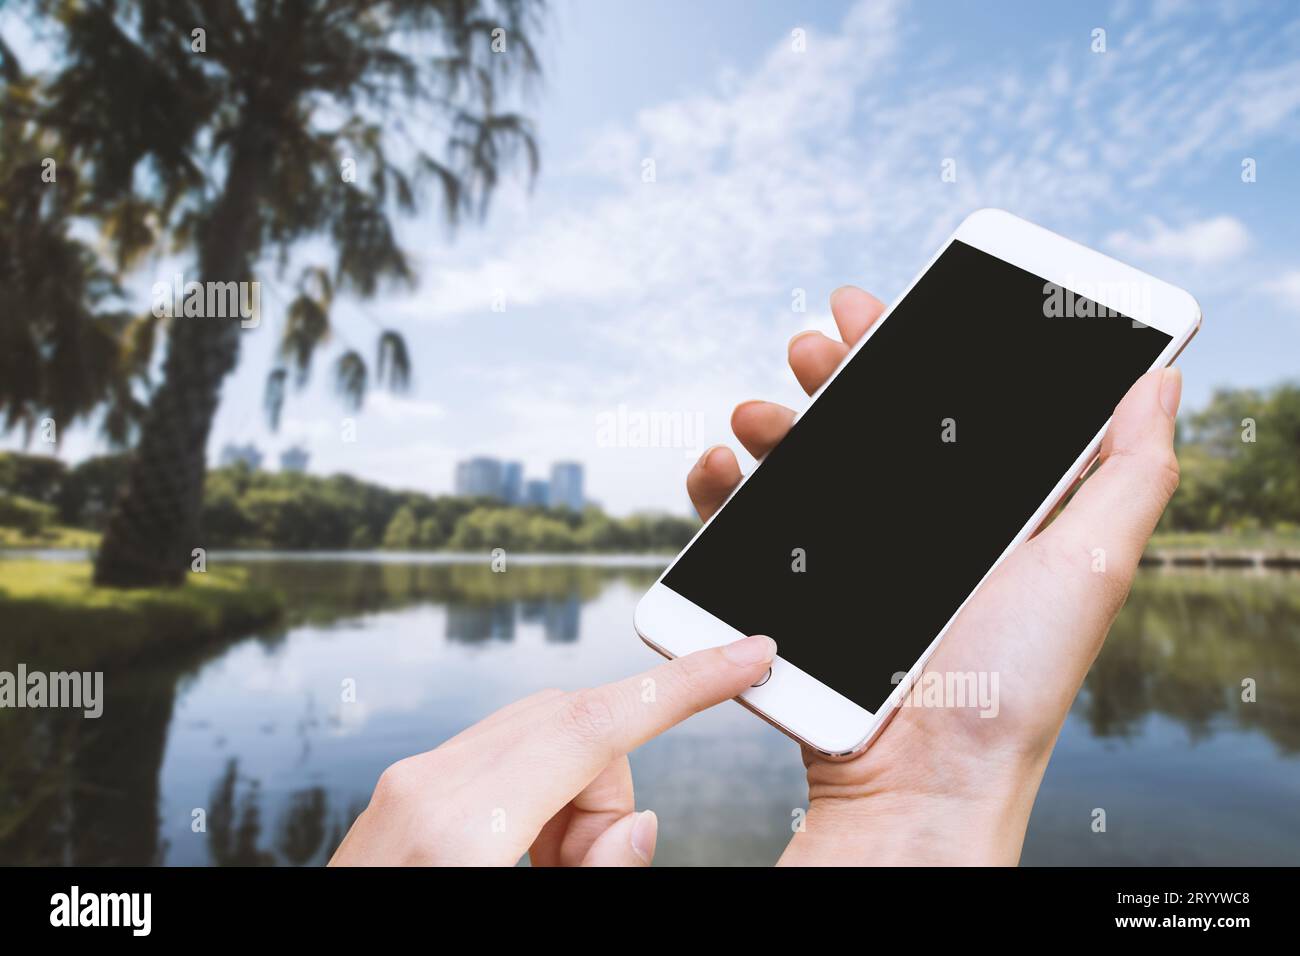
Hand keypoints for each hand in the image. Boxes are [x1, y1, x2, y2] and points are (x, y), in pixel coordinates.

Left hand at [329, 634, 776, 865]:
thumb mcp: (533, 934)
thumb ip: (601, 876)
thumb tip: (635, 822)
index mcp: (461, 828)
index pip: (598, 724)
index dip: (686, 685)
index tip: (745, 655)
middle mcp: (429, 785)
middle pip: (576, 727)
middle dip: (613, 785)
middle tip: (591, 865)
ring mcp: (410, 782)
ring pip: (544, 738)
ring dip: (574, 798)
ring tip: (544, 873)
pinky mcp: (406, 790)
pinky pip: (504, 759)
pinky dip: (537, 799)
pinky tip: (518, 859)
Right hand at [687, 286, 1182, 864]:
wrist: (924, 784)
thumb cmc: (1014, 683)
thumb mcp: (1091, 568)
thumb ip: (1128, 472)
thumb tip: (1159, 377)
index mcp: (972, 514)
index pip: (936, 411)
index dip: (901, 351)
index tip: (870, 308)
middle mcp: (906, 531)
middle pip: (856, 426)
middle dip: (828, 371)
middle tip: (812, 343)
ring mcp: (842, 565)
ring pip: (791, 468)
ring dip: (767, 421)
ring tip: (757, 412)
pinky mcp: (787, 600)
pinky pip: (738, 532)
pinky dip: (716, 490)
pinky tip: (717, 467)